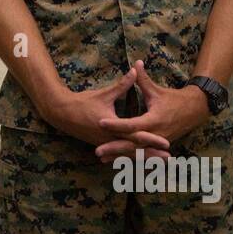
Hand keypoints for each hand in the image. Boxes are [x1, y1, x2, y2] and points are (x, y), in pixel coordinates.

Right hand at [39, 65, 169, 158]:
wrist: (63, 113)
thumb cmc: (84, 103)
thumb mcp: (105, 94)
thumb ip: (122, 85)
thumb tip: (135, 70)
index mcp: (112, 128)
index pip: (135, 136)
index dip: (152, 139)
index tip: (166, 143)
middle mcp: (110, 139)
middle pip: (135, 150)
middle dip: (153, 155)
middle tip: (169, 158)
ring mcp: (106, 145)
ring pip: (129, 155)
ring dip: (146, 159)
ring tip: (162, 163)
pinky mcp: (103, 145)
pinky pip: (121, 155)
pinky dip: (133, 159)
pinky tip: (144, 162)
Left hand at [95, 60, 208, 161]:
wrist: (194, 110)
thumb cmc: (174, 99)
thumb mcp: (157, 90)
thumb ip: (143, 79)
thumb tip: (135, 63)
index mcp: (153, 120)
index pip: (131, 124)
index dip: (116, 124)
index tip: (100, 123)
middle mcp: (155, 134)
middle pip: (132, 144)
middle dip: (115, 148)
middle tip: (97, 151)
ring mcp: (156, 143)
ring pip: (135, 152)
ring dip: (119, 156)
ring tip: (102, 159)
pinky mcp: (157, 146)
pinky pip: (141, 154)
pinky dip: (128, 157)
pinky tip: (115, 161)